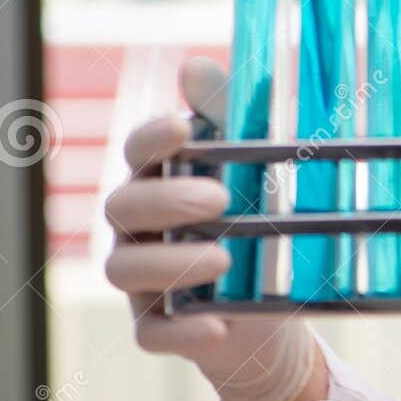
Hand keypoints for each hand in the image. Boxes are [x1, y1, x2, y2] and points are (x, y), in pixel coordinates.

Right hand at [104, 56, 318, 400]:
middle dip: (166, 199)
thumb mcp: (259, 165)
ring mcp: (142, 280)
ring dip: (170, 263)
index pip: (138, 150)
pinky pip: (151, 334)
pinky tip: (216, 324)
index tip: (187, 127)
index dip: (153, 137)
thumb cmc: (262, 219)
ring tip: (224, 258)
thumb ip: (231, 117)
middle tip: (220, 199)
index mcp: (160, 178)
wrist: (278, 308)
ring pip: (124, 268)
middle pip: (122, 207)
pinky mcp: (158, 327)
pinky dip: (181, 331)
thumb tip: (196, 67)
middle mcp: (139, 227)